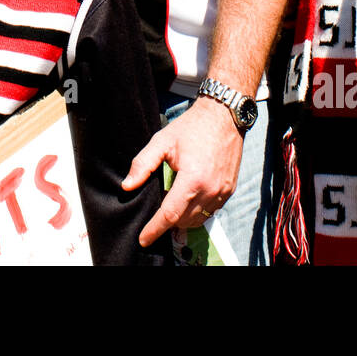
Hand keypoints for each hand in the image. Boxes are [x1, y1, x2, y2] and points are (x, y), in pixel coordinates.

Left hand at [121, 96, 243, 245]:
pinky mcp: (229, 190)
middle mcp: (210, 190)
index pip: (169, 214)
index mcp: (192, 179)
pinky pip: (210, 211)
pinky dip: (197, 212)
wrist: (222, 117)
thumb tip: (127, 186)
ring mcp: (222, 192)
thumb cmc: (192, 127)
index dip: (155, 229)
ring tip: (171, 203)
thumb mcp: (162, 141)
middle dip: (167, 222)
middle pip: (183, 220)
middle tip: (156, 210)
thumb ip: (143, 164)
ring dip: (182, 218)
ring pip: (198, 219)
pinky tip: (187, 199)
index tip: (144, 239)